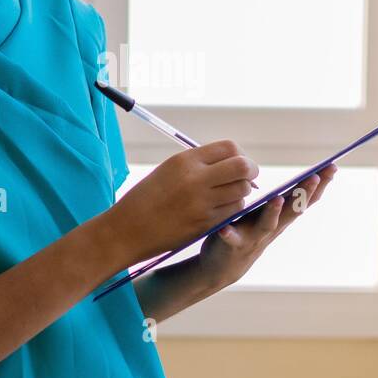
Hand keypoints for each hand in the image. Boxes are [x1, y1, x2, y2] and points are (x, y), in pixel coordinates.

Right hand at [105, 140, 258, 261]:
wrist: (126, 230)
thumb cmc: (146, 199)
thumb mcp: (168, 171)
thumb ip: (198, 164)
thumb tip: (228, 161)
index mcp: (185, 160)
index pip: (229, 148)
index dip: (240, 155)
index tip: (238, 162)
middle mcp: (196, 179)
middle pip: (242, 167)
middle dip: (250, 171)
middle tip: (248, 177)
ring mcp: (202, 203)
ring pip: (242, 191)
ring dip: (241, 192)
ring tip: (229, 194)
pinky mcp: (204, 224)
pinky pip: (233, 211)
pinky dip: (233, 209)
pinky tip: (221, 209)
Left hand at [196, 164, 337, 291]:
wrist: (224, 267)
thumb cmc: (246, 232)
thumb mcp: (267, 214)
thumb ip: (279, 198)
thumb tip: (294, 174)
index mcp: (281, 216)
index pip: (304, 197)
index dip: (319, 183)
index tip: (333, 166)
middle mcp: (273, 227)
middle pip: (293, 209)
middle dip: (304, 193)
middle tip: (315, 176)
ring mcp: (255, 238)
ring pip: (268, 224)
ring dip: (273, 212)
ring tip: (277, 198)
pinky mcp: (234, 246)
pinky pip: (232, 240)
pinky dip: (230, 235)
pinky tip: (225, 229)